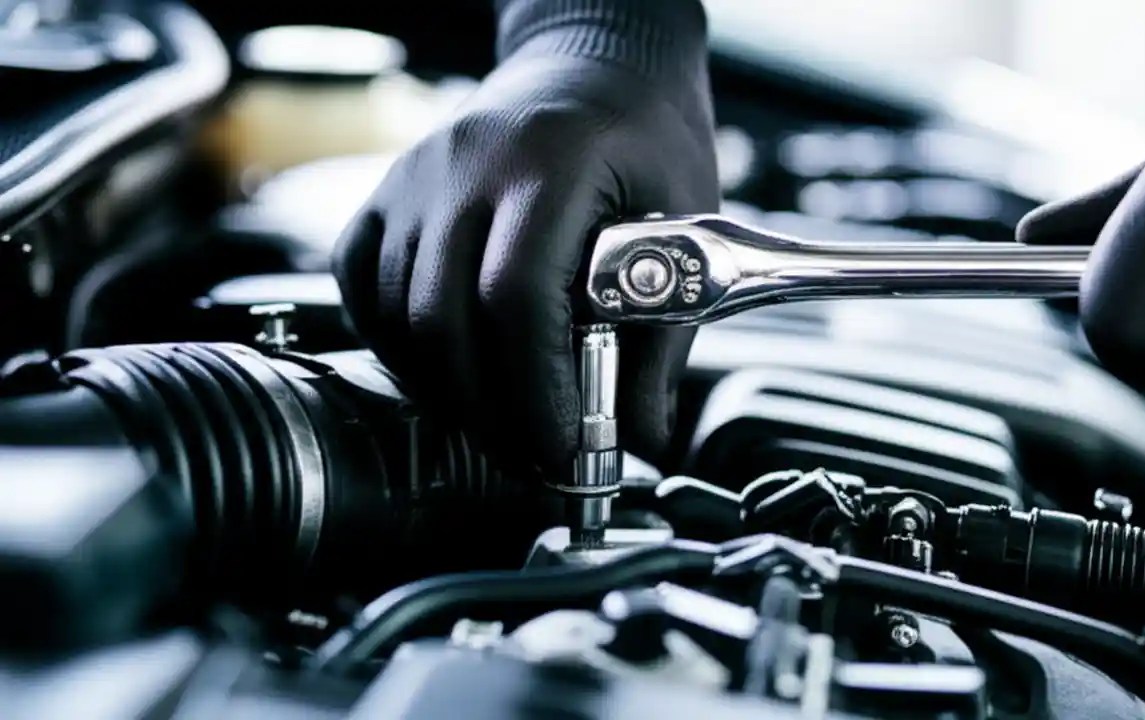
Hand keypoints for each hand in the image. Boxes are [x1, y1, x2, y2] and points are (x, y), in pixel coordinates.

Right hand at [331, 1, 717, 478]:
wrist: (592, 67)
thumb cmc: (642, 135)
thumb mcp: (683, 220)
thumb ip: (663, 334)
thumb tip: (643, 435)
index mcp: (549, 163)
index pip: (518, 295)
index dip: (536, 389)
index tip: (563, 445)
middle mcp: (465, 166)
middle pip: (445, 318)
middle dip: (489, 411)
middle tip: (533, 457)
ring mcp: (415, 178)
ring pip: (398, 314)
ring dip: (445, 390)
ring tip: (498, 428)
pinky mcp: (385, 195)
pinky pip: (364, 289)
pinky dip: (397, 347)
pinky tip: (445, 375)